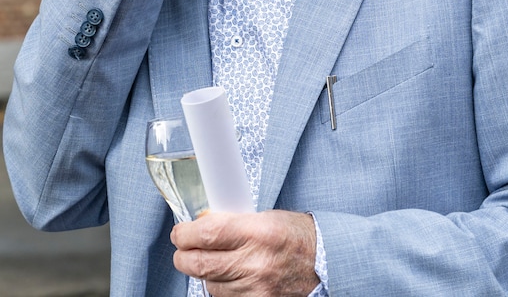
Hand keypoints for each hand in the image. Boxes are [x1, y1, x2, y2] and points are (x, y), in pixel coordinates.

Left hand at [171, 210, 318, 296]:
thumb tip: (198, 225)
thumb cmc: (297, 236)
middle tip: (183, 249)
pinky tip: (231, 277)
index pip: (205, 234)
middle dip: (183, 256)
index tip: (180, 233)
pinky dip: (222, 288)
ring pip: (210, 284)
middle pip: (199, 264)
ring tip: (216, 261)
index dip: (184, 234)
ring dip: (205, 273)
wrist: (327, 263)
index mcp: (258, 233)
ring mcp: (258, 289)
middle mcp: (256, 264)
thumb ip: (231, 222)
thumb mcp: (264, 218)